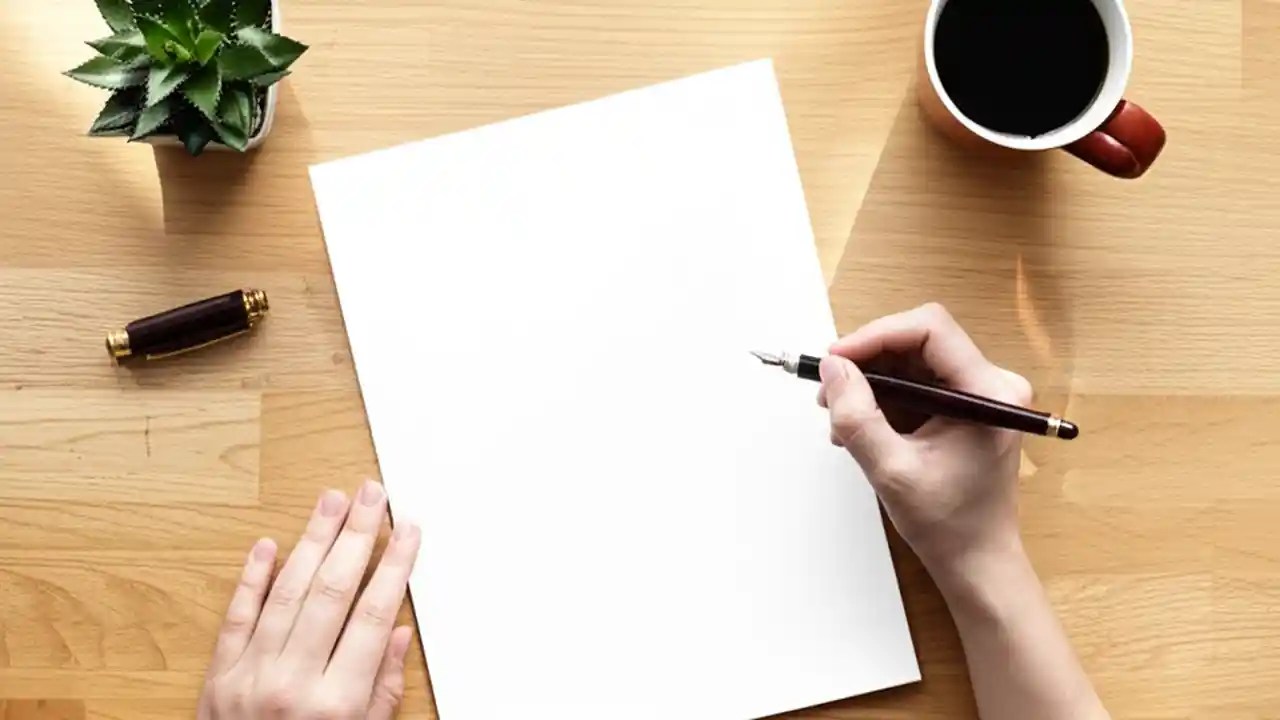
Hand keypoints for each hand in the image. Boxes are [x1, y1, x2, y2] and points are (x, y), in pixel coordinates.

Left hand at [198, 481, 420, 718]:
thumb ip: (383, 689)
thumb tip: (396, 631)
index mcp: (337, 702)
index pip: (373, 614)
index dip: (394, 565)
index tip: (408, 529)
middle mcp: (293, 682)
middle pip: (333, 591)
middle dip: (357, 535)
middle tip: (372, 493)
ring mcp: (250, 676)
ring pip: (287, 592)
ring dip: (311, 540)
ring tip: (330, 501)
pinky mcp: (218, 677)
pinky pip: (237, 616)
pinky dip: (252, 578)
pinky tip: (269, 545)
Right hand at [818, 303, 1031, 577]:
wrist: (977, 560)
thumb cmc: (949, 525)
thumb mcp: (891, 471)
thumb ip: (857, 417)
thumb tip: (832, 369)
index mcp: (989, 392)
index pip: (930, 330)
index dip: (877, 335)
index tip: (837, 359)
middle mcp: (991, 383)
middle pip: (917, 341)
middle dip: (867, 360)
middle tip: (828, 389)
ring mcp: (978, 394)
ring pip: (911, 361)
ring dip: (869, 380)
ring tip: (839, 417)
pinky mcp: (963, 406)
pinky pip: (915, 382)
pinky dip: (882, 396)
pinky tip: (860, 426)